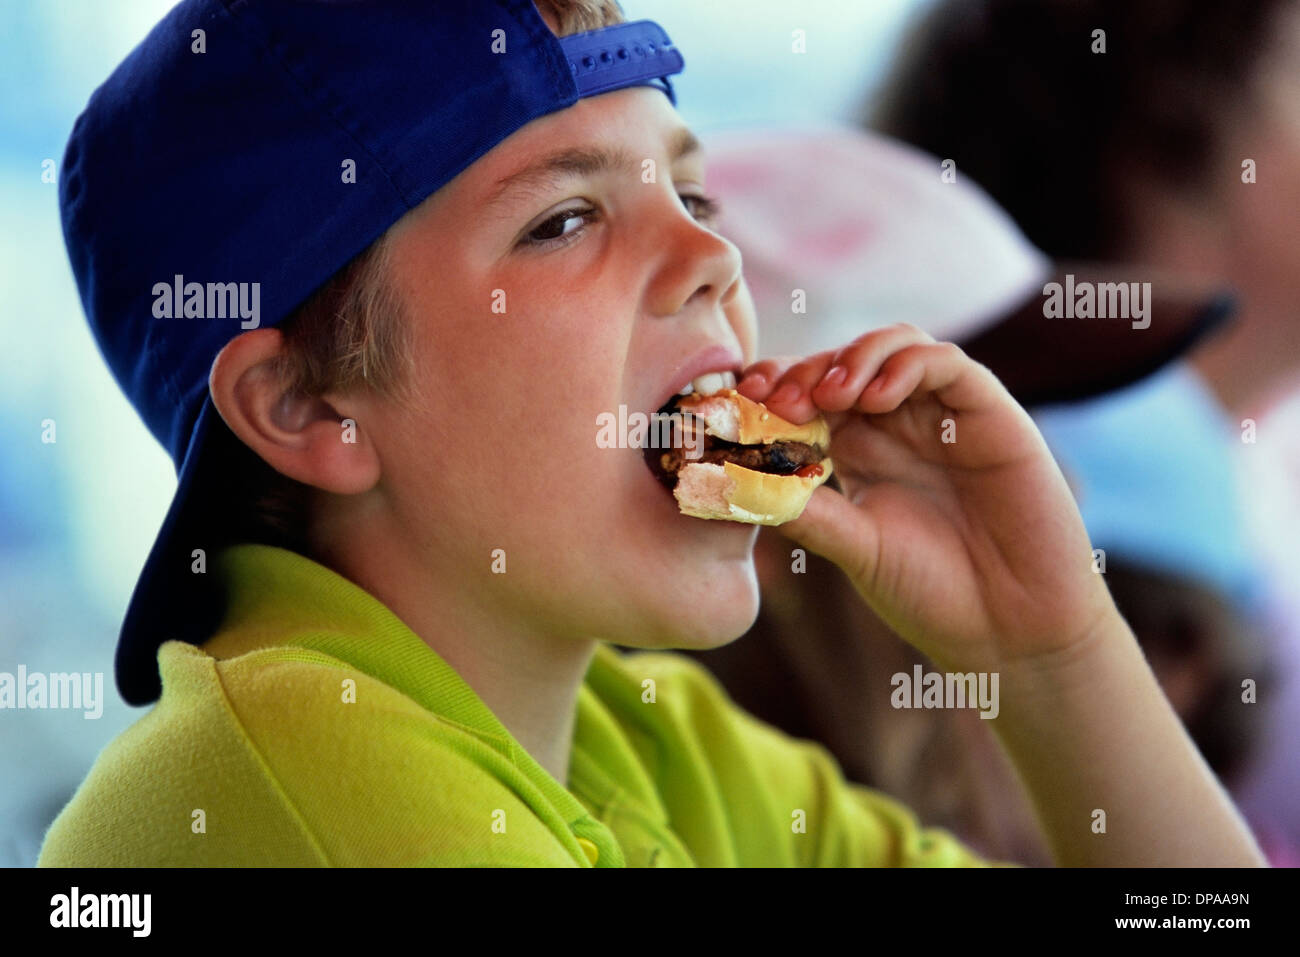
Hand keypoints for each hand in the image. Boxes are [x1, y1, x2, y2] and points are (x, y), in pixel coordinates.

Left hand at [739, 323, 1118, 673]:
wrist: (1012, 630)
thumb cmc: (932, 592)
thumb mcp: (855, 547)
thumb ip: (805, 511)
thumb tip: (735, 482)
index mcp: (859, 451)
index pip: (809, 394)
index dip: (774, 387)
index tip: (742, 403)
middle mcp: (899, 424)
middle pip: (844, 362)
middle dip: (805, 371)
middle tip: (779, 399)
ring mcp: (944, 415)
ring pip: (895, 346)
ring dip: (854, 359)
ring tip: (829, 396)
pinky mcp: (990, 413)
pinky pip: (946, 364)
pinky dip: (907, 365)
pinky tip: (876, 396)